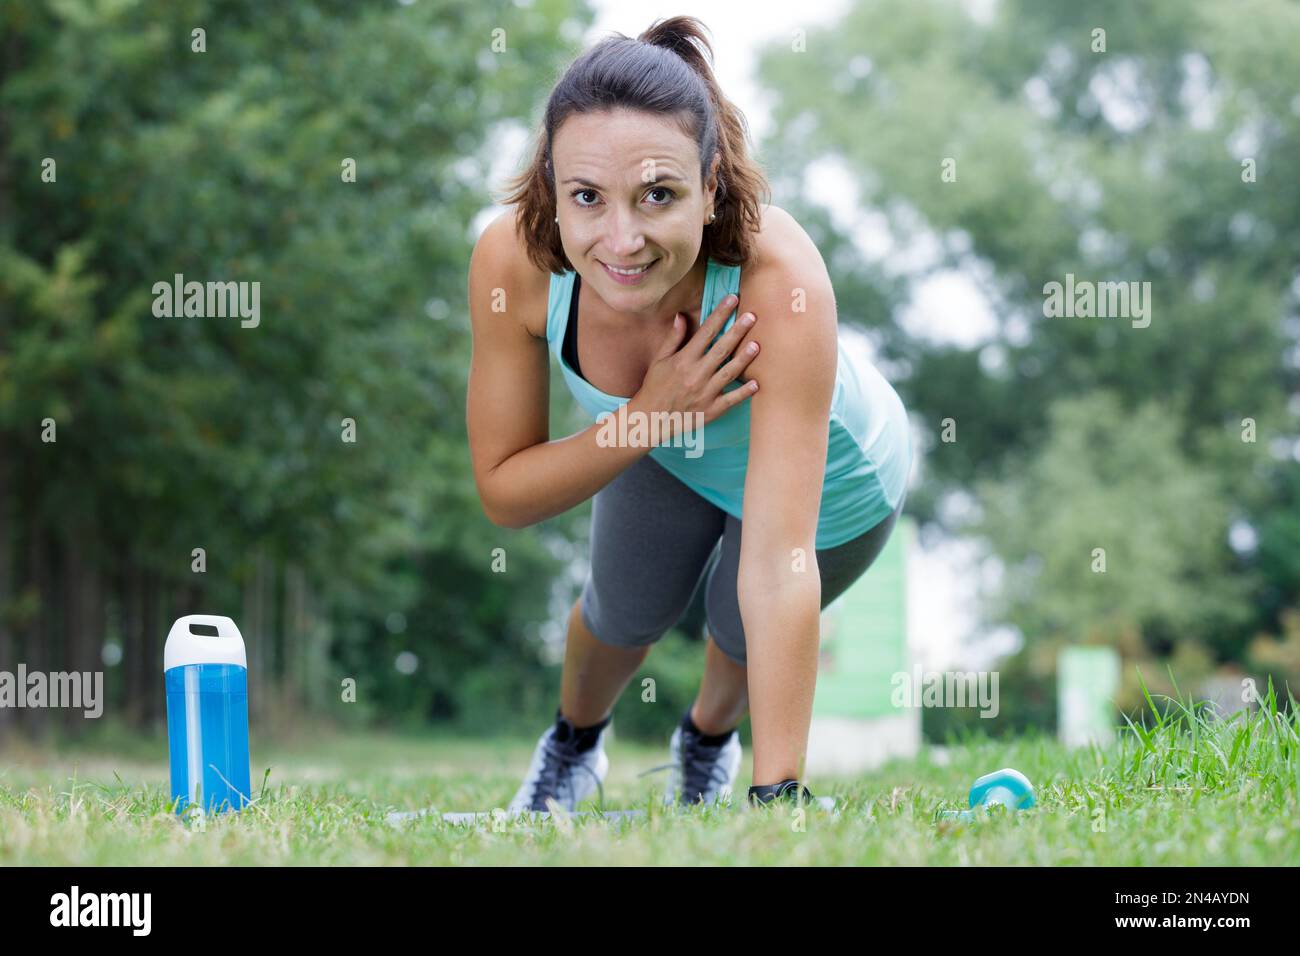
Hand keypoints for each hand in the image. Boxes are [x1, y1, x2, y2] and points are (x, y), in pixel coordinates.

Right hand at [629, 294, 759, 444]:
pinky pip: (730, 400)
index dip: (720, 314)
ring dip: (744, 358)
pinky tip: (756, 384)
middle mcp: (696, 375)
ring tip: (757, 345)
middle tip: (752, 316)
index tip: (732, 299)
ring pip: (729, 372)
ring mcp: (705, 393)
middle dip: (737, 331)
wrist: (651, 418)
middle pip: (721, 349)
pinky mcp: (711, 410)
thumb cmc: (655, 387)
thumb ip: (673, 338)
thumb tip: (681, 316)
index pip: (706, 332)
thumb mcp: (659, 360)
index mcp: (684, 360)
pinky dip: (743, 393)